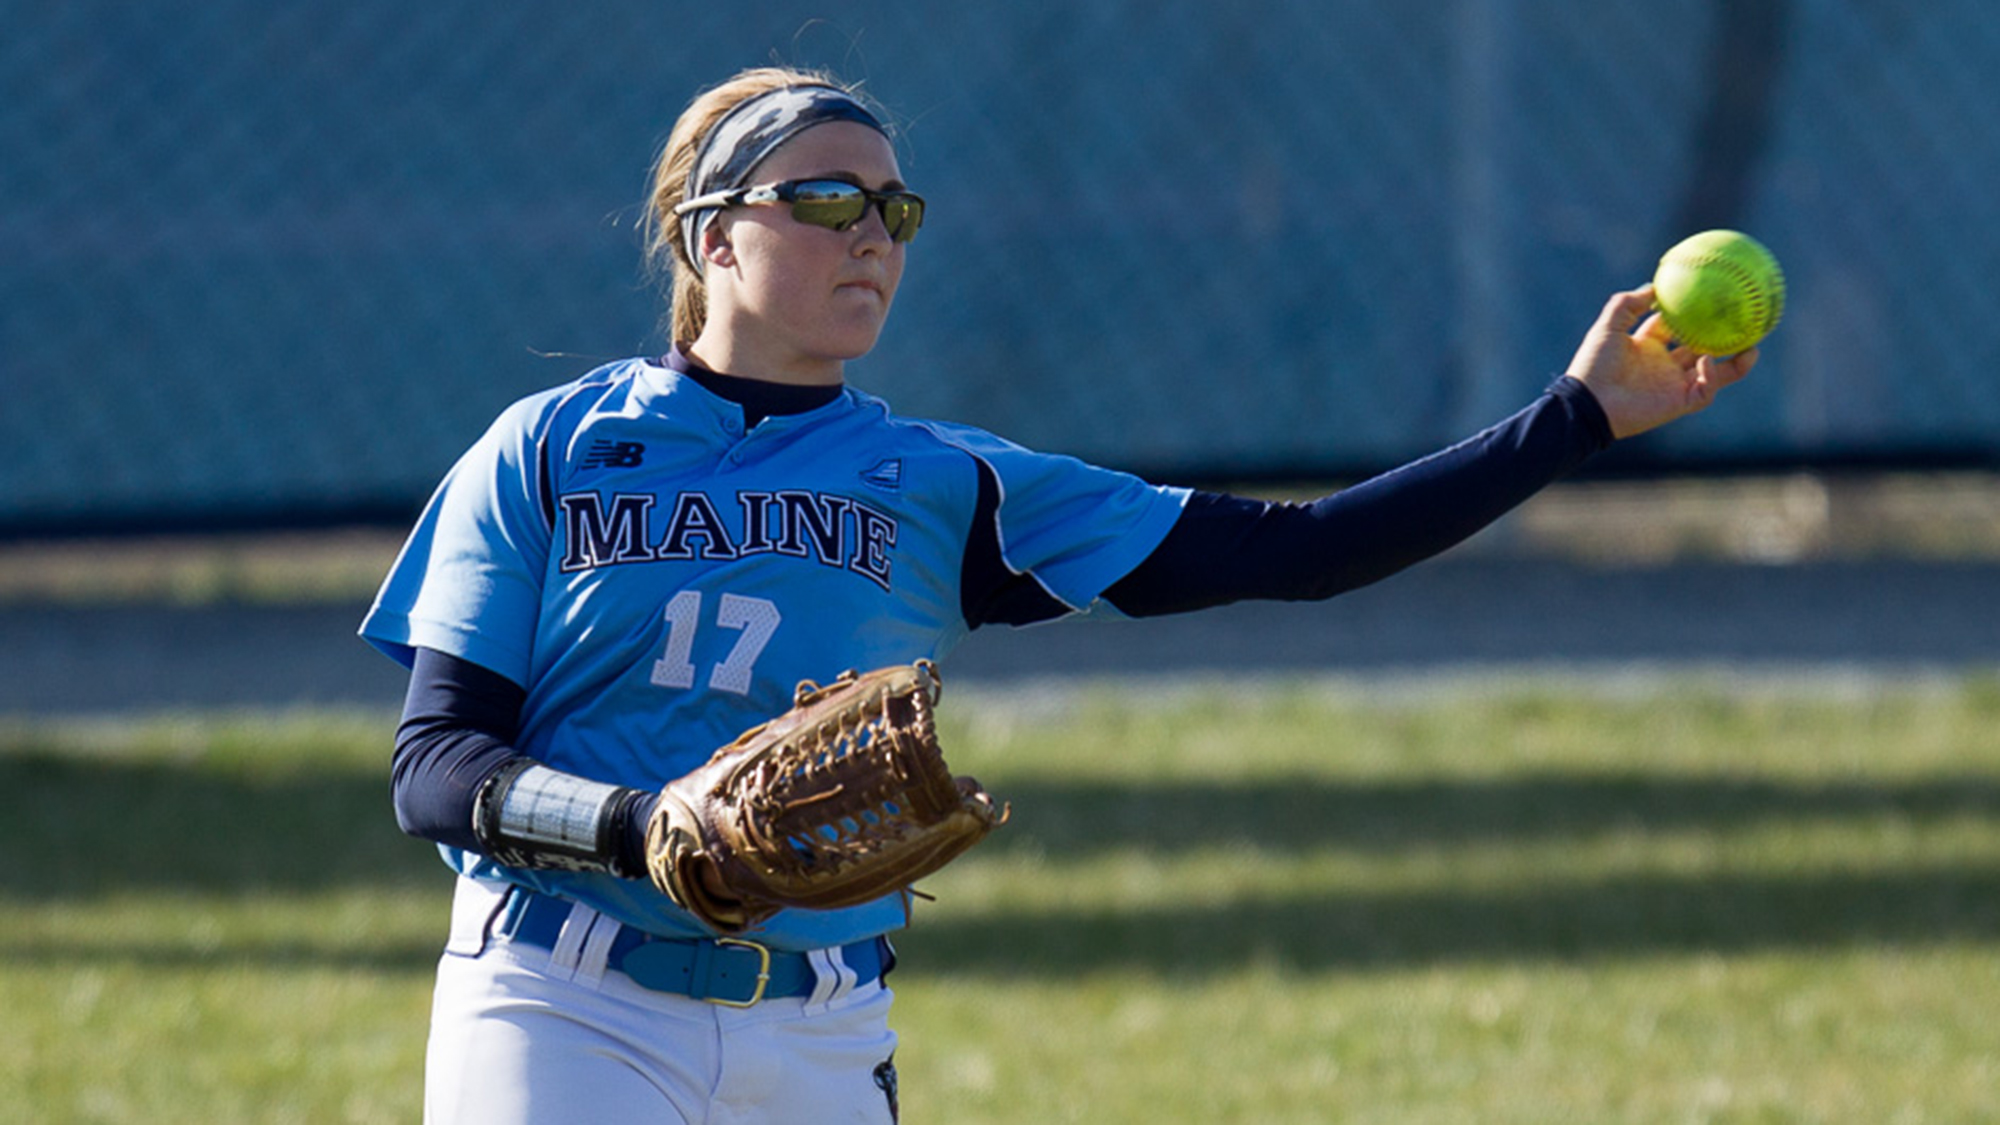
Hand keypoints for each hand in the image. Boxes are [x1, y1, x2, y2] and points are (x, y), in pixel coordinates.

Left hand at [1564, 285, 1756, 439]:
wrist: (1587, 402)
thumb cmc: (1593, 363)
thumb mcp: (1608, 326)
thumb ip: (1628, 303)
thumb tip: (1655, 286)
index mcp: (1648, 347)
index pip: (1676, 328)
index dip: (1693, 314)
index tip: (1712, 297)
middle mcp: (1664, 366)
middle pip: (1703, 349)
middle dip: (1724, 338)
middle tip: (1745, 321)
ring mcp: (1673, 386)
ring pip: (1714, 373)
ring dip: (1735, 363)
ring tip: (1754, 347)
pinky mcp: (1678, 404)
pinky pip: (1705, 391)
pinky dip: (1711, 376)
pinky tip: (1708, 359)